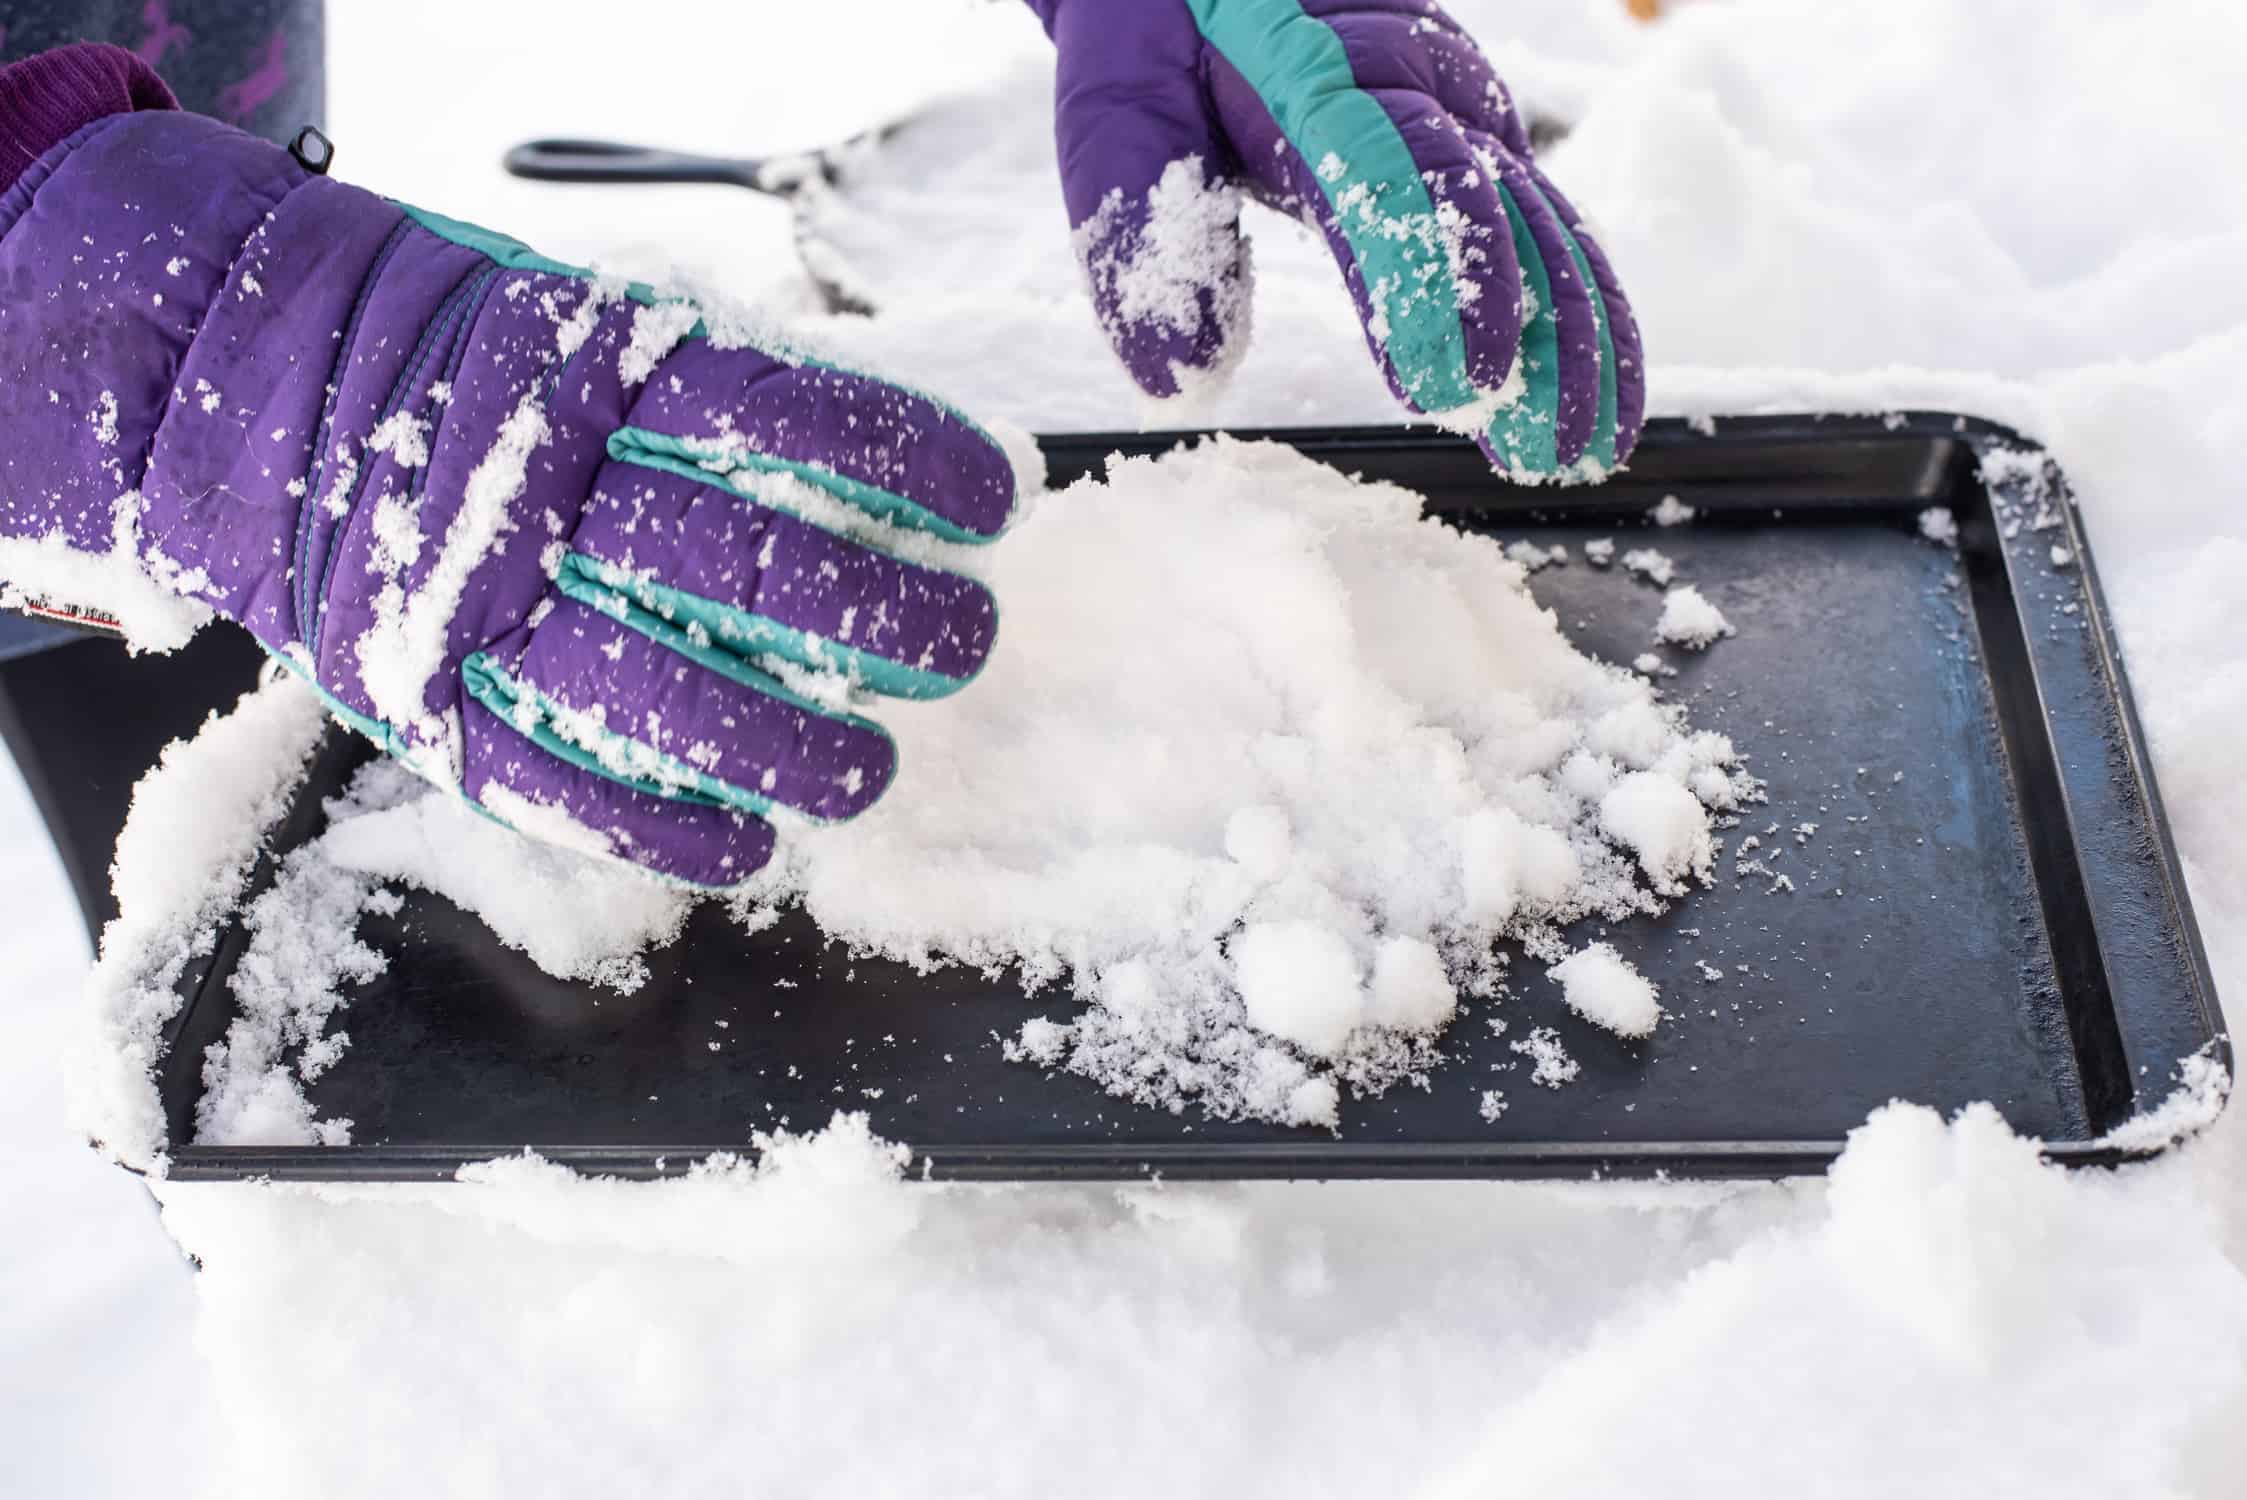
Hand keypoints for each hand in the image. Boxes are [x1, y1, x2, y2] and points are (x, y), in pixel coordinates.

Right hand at [0, 112, 1015, 886]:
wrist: (267, 386)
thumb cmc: (490, 368)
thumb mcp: (606, 332)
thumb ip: (734, 395)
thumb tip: (914, 474)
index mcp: (600, 375)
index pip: (784, 419)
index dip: (906, 465)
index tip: (994, 504)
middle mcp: (547, 490)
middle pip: (743, 568)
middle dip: (882, 621)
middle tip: (965, 642)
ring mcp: (481, 604)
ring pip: (663, 697)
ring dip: (794, 750)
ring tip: (872, 768)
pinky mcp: (431, 703)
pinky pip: (561, 788)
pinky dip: (666, 827)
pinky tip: (753, 844)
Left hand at [1030, 0, 1643, 478]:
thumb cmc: (1156, 27)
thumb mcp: (1115, 104)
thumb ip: (1143, 230)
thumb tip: (1181, 379)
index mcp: (1321, 73)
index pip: (1396, 182)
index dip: (1429, 289)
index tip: (1447, 389)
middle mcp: (1420, 82)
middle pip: (1494, 212)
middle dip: (1528, 339)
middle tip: (1536, 447)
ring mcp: (1465, 107)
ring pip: (1541, 225)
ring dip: (1573, 340)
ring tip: (1583, 447)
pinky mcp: (1483, 136)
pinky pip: (1549, 225)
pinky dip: (1582, 310)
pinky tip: (1601, 392)